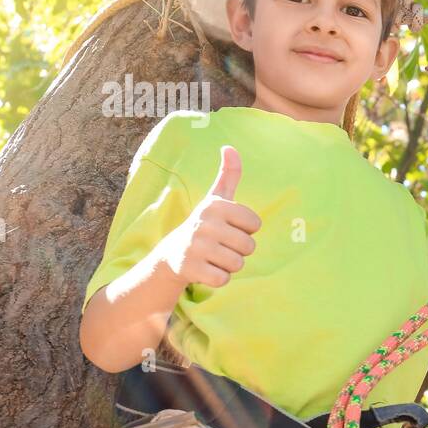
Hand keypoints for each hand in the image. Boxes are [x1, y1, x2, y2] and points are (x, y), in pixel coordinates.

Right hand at [158, 146, 262, 288]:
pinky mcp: (190, 269)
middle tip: (219, 246)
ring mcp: (195, 246)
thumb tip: (230, 147)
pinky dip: (218, 279)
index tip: (228, 228)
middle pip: (249, 246)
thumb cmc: (204, 225)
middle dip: (239, 250)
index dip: (246, 230)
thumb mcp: (216, 199)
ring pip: (238, 264)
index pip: (255, 224)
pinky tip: (206, 269)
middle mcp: (204, 223)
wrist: (172, 254)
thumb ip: (228, 175)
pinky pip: (224, 280)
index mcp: (215, 206)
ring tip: (213, 257)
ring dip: (229, 265)